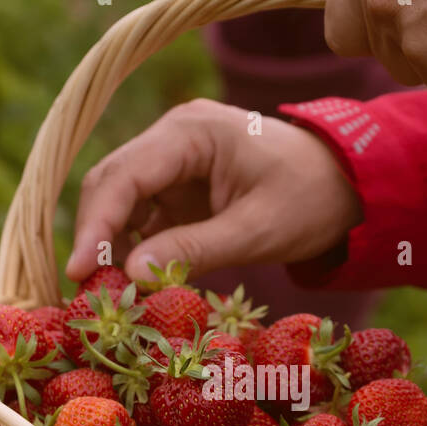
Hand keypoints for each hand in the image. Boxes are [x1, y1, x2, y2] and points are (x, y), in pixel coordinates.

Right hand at [65, 99, 361, 282]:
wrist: (348, 184)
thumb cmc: (310, 200)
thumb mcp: (256, 231)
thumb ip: (193, 251)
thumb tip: (130, 276)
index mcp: (192, 131)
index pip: (125, 175)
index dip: (96, 224)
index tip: (78, 272)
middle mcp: (173, 135)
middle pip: (111, 183)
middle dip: (95, 236)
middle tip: (85, 292)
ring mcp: (173, 159)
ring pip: (120, 200)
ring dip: (110, 244)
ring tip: (106, 294)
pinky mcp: (178, 184)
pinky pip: (141, 214)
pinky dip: (133, 246)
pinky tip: (131, 282)